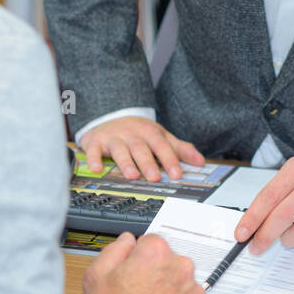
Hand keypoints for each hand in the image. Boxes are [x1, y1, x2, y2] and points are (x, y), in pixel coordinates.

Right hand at [81, 115, 204, 181]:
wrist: (110, 117)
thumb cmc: (139, 132)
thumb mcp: (161, 137)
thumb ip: (180, 149)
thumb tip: (200, 161)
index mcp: (150, 132)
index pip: (162, 145)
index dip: (170, 159)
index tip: (177, 174)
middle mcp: (132, 134)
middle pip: (141, 148)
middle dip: (148, 162)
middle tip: (155, 177)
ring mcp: (113, 137)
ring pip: (120, 149)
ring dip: (126, 163)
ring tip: (132, 176)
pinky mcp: (96, 141)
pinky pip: (93, 150)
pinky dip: (93, 159)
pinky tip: (96, 169)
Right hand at [83, 232, 207, 293]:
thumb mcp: (96, 275)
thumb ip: (114, 249)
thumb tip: (127, 241)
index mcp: (157, 253)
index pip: (152, 243)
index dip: (139, 258)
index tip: (133, 272)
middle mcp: (180, 268)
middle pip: (169, 263)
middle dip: (157, 274)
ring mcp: (194, 293)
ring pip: (182, 285)